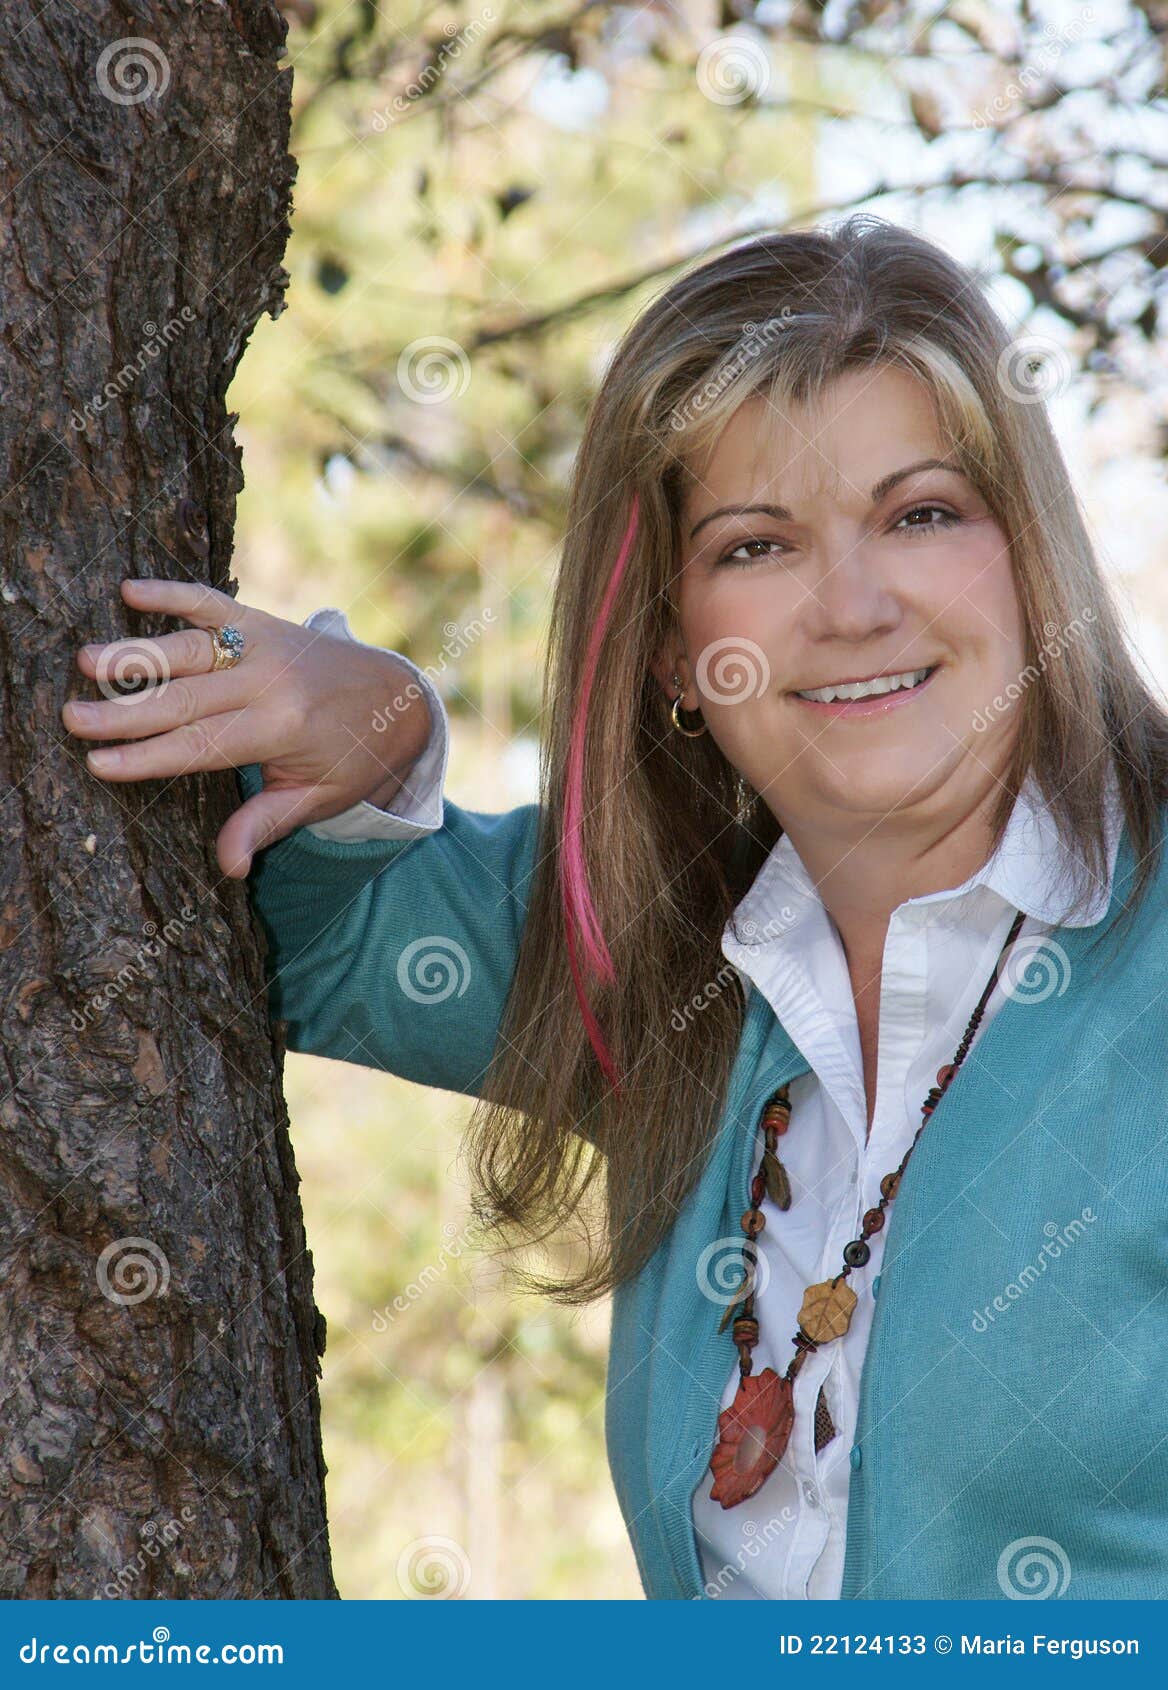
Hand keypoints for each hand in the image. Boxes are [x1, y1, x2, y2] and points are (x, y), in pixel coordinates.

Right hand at [61, 578, 432, 880]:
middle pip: (185, 699)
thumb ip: (267, 823)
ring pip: (190, 648)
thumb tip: (230, 866)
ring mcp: (266, 644)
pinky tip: (129, 590)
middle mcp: (271, 682)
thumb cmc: (352, 757)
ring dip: (137, 654)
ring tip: (86, 662)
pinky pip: (212, 602)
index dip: (148, 757)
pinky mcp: (262, 621)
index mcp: (283, 729)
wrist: (396, 698)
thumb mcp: (319, 800)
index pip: (202, 746)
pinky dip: (172, 592)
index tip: (100, 764)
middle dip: (125, 713)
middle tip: (72, 719)